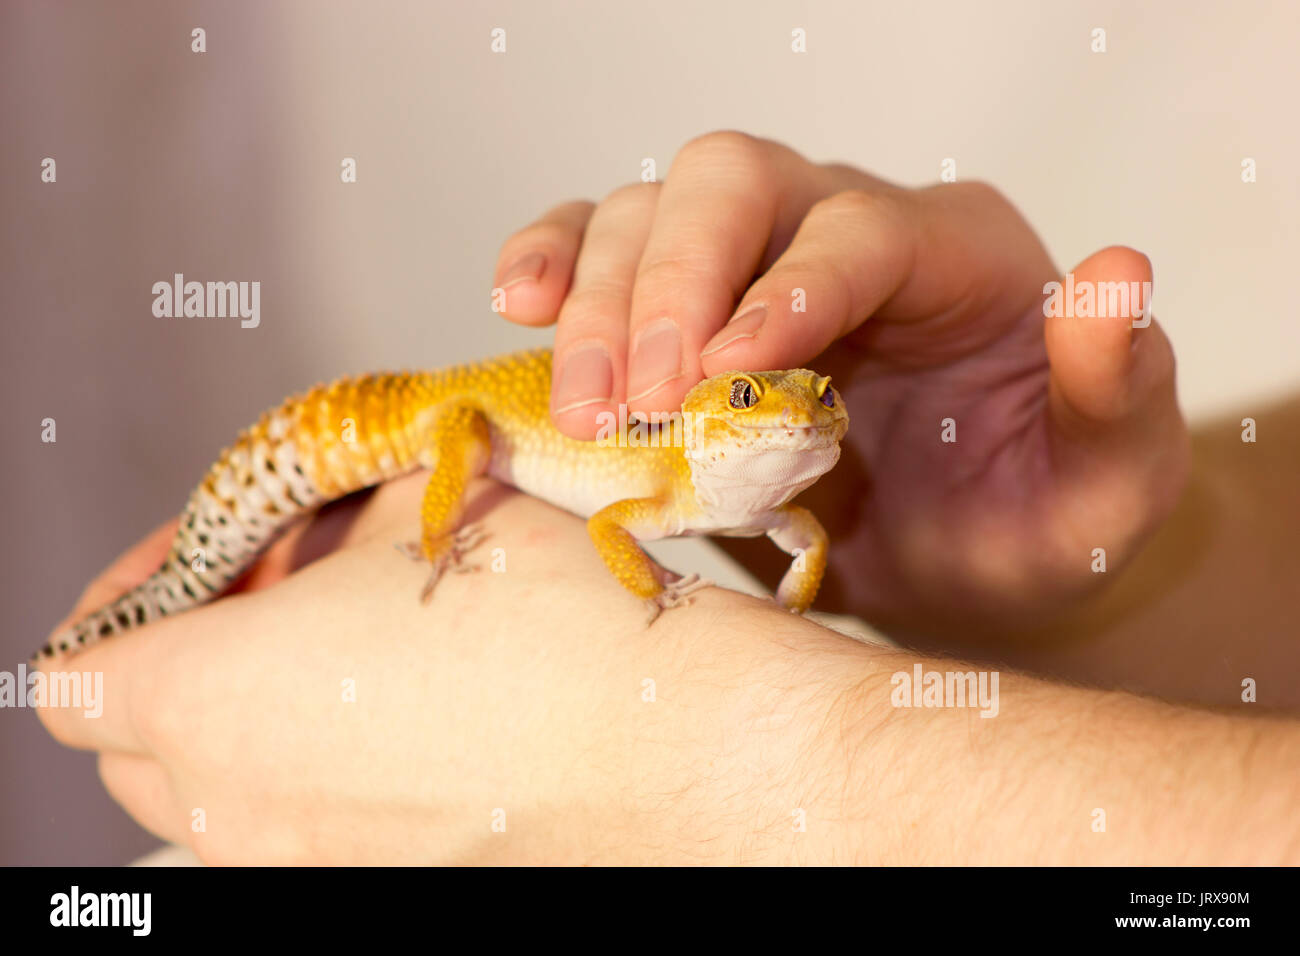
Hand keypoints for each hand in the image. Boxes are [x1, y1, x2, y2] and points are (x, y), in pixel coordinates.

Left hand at [33, 472, 868, 863]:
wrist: (682, 752)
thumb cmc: (561, 632)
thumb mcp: (425, 514)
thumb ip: (327, 522)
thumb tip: (309, 530)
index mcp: (211, 698)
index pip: (79, 672)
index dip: (129, 602)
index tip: (199, 566)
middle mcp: (236, 810)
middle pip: (137, 739)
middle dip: (192, 655)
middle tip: (285, 593)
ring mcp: (307, 868)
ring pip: (225, 790)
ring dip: (262, 715)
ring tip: (367, 651)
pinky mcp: (377, 889)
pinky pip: (306, 829)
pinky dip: (326, 771)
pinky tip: (421, 716)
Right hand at [492, 131, 1189, 637]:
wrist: (960, 554)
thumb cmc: (1030, 515)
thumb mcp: (1108, 482)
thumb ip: (1119, 390)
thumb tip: (1116, 278)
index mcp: (954, 254)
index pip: (858, 228)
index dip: (789, 287)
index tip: (730, 371)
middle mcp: (843, 230)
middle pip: (733, 182)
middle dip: (671, 283)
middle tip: (639, 396)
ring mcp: (753, 263)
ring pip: (646, 210)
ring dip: (597, 300)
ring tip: (587, 407)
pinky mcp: (684, 312)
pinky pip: (598, 248)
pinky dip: (550, 265)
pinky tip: (517, 305)